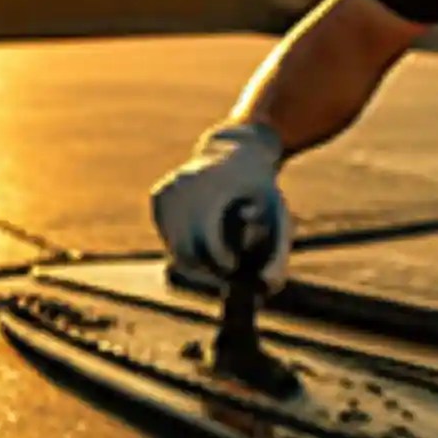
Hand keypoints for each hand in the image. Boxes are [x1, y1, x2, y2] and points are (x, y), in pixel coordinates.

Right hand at [151, 122, 292, 295]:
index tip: (234, 265)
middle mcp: (184, 188)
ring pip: (175, 248)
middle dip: (207, 268)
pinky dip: (185, 245)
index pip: (208, 243)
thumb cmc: (261, 187)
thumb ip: (279, 253)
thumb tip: (268, 288)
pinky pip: (168, 237)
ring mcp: (168, 191)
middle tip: (226, 266)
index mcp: (213, 188)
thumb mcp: (278, 214)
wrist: (237, 148)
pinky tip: (204, 230)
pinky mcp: (158, 196)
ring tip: (219, 247)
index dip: (222, 262)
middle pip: (186, 252)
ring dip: (196, 259)